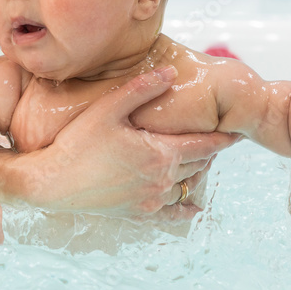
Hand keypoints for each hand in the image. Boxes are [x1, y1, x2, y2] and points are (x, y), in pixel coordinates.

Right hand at [0, 66, 238, 216]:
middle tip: (218, 142)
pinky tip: (193, 210)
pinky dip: (184, 211)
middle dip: (209, 153)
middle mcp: (161, 180)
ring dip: (196, 175)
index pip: (204, 145)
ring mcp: (150, 201)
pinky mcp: (137, 214)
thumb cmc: (77, 142)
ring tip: (203, 164)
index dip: (223, 138)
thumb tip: (171, 73)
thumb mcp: (109, 109)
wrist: (51, 182)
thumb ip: (142, 89)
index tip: (239, 133)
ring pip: (186, 186)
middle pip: (197, 165)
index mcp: (160, 154)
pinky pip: (170, 216)